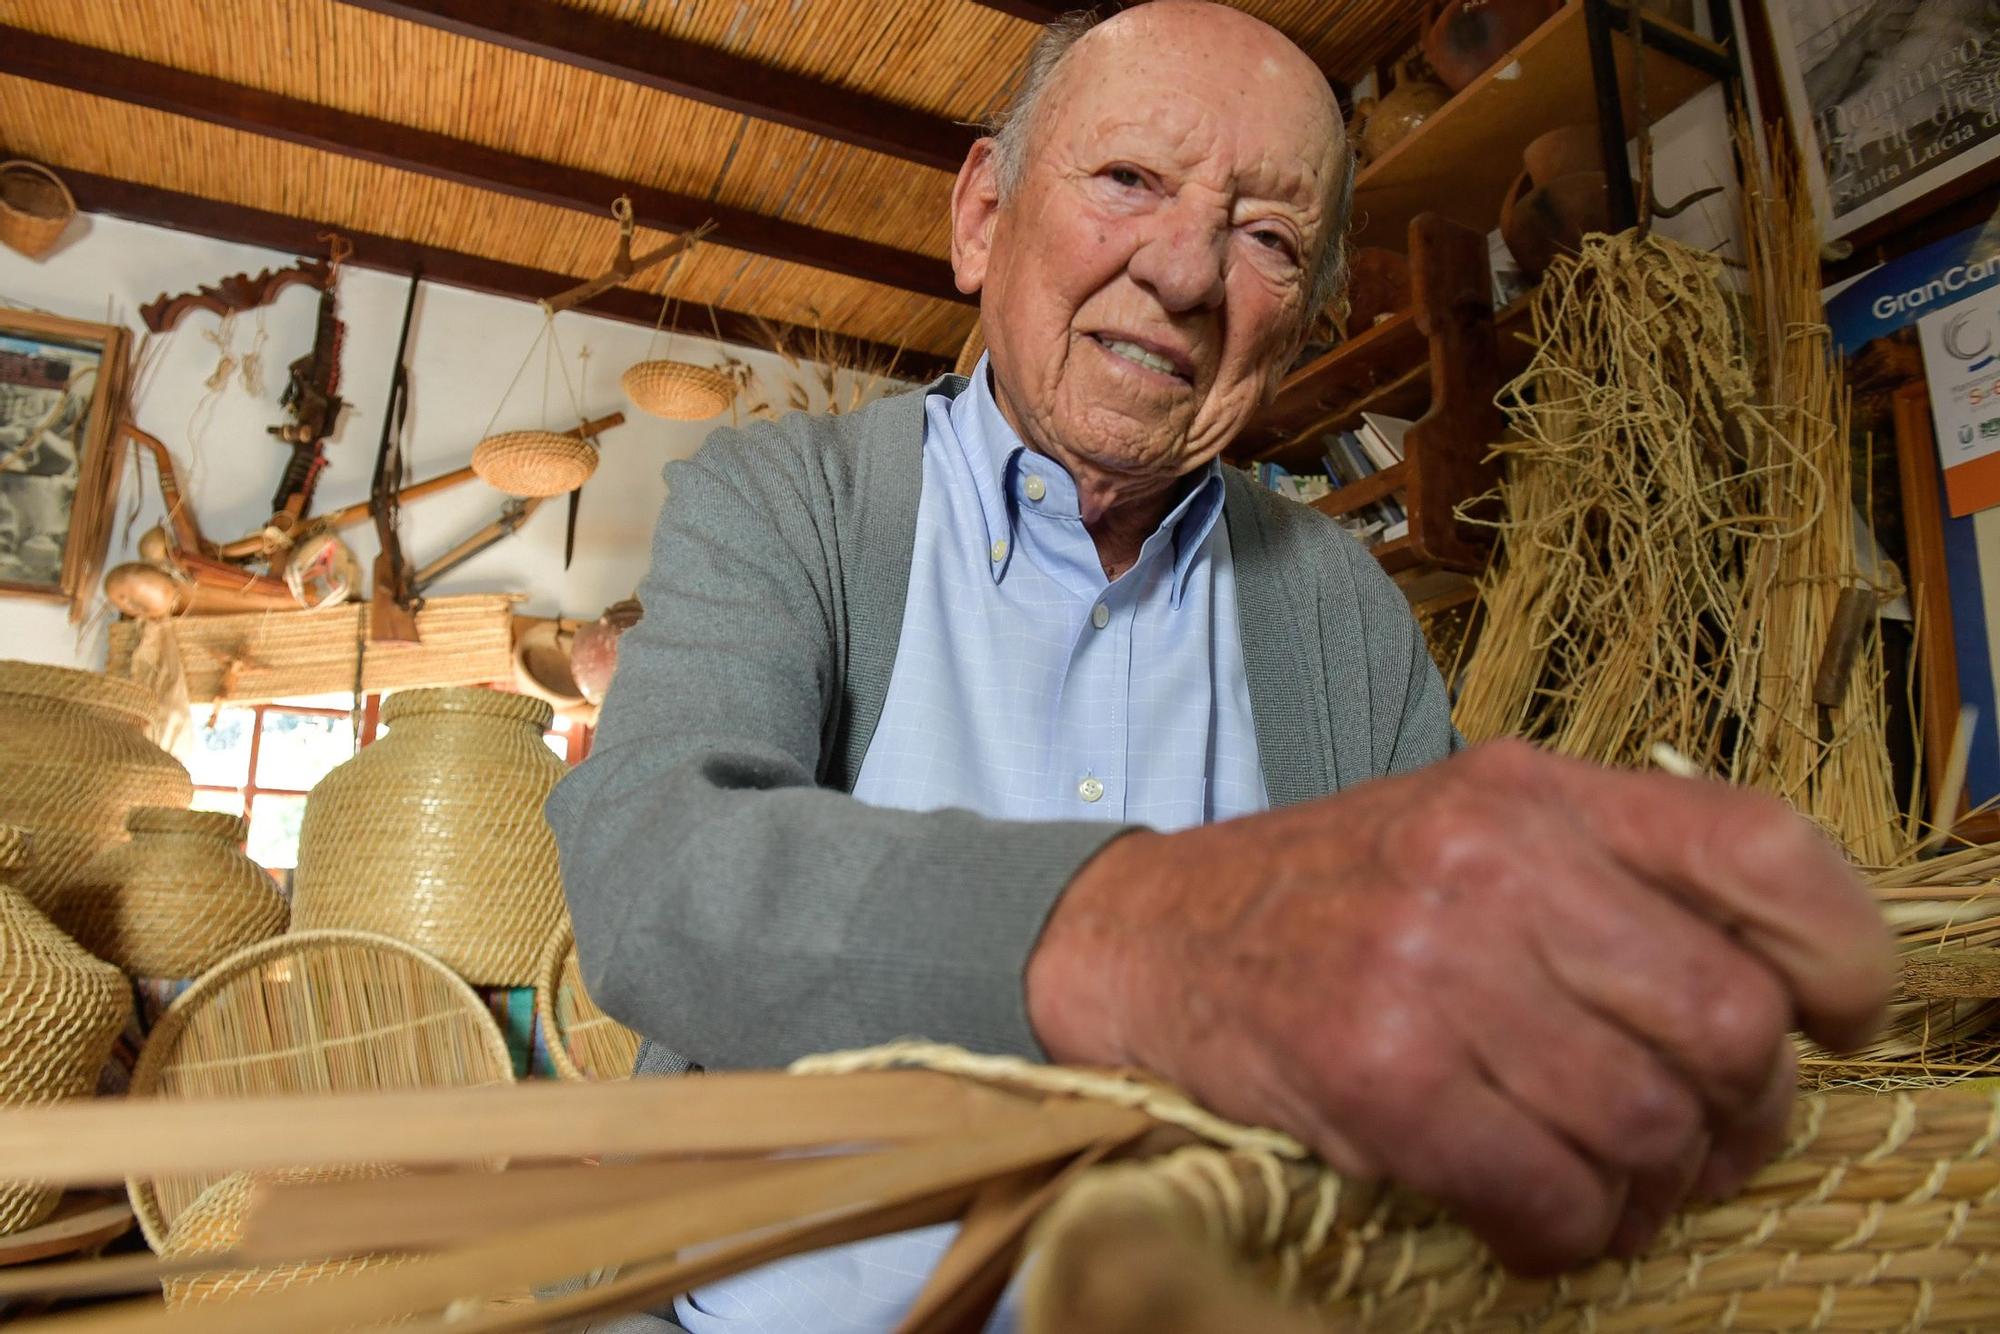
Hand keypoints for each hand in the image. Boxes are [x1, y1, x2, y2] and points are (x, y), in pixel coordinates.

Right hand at [1025, 739, 1893, 1273]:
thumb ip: (1611, 874)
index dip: (1838, 959)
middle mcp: (1491, 862)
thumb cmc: (1331, 896)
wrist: (1148, 938)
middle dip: (1740, 1115)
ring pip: (1646, 1127)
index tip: (1826, 1023)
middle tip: (1696, 1139)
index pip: (1762, 852)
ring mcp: (1430, 965)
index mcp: (1532, 791)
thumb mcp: (1472, 827)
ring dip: (1649, 1190)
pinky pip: (1548, 1193)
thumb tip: (1775, 999)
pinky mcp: (1377, 1072)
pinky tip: (1528, 1217)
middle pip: (1728, 1021)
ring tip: (1605, 1187)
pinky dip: (1563, 1232)